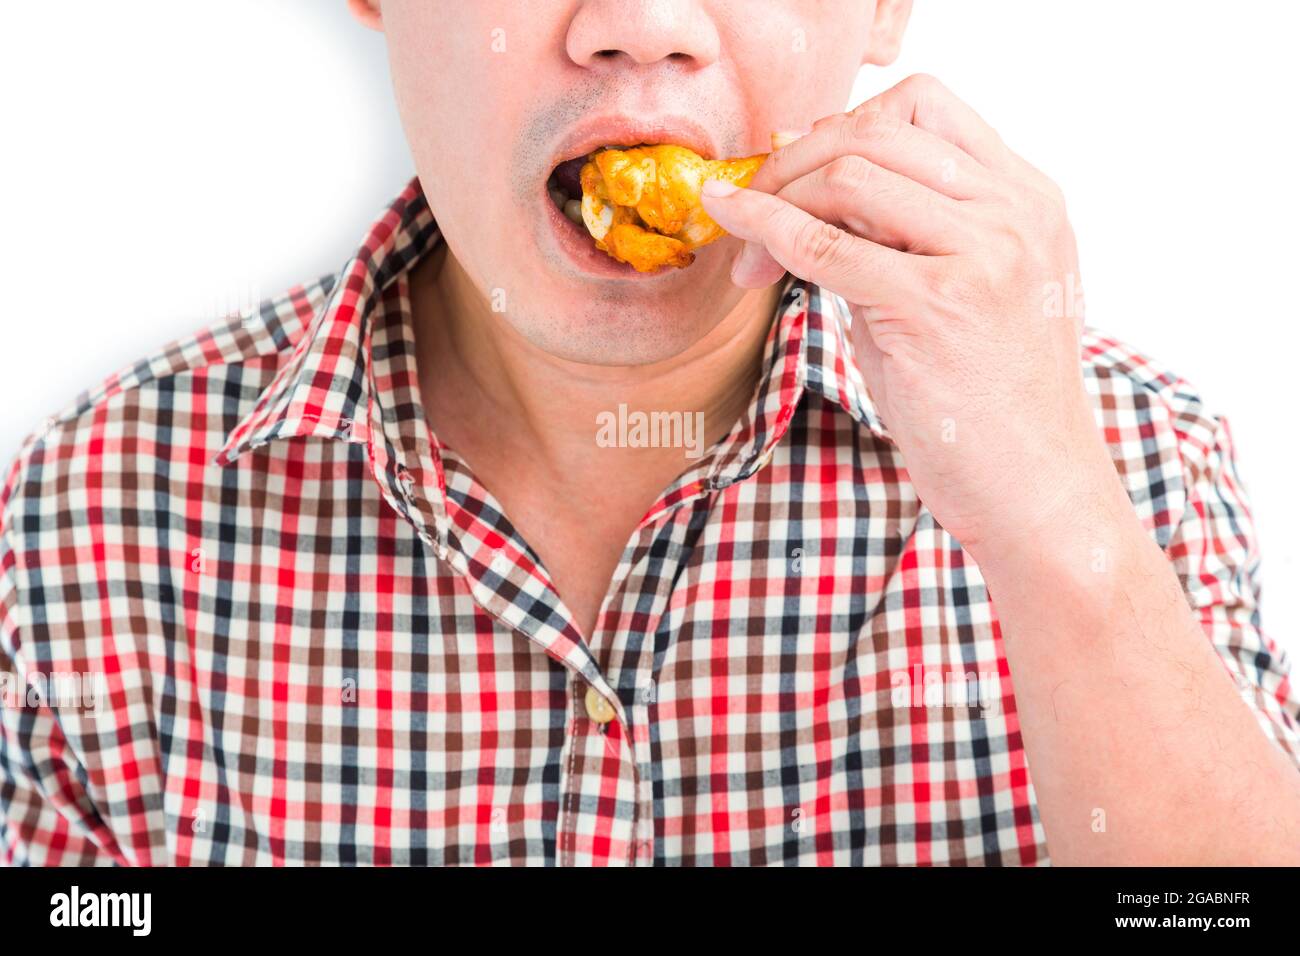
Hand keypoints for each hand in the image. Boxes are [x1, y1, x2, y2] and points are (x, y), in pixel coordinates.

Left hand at [701, 74, 1117, 559]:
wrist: (1037, 492)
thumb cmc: (986, 405)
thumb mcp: (952, 296)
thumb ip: (894, 235)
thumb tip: (803, 176)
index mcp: (1028, 199)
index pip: (923, 105)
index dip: (840, 127)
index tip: (792, 173)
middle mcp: (1017, 211)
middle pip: (876, 130)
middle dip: (792, 161)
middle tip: (747, 206)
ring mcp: (986, 253)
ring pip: (849, 174)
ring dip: (777, 200)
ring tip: (748, 255)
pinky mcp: (941, 303)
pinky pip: (829, 246)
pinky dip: (769, 231)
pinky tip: (738, 236)